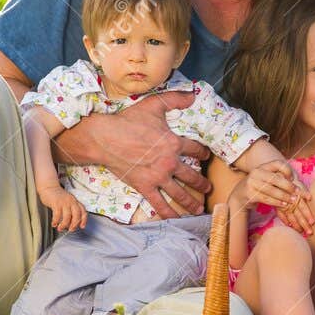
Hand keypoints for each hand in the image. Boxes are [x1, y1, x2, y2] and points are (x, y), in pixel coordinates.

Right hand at [40, 185, 87, 232]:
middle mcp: (71, 201)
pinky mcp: (56, 203)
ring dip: (64, 224)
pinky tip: (54, 224)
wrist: (49, 187)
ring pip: (67, 216)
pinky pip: (57, 214)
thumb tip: (70, 223)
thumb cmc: (57, 196)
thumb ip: (70, 210)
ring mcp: (64, 202)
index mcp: (75, 201)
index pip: (83, 211)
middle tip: (70, 229)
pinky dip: (56, 221)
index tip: (82, 226)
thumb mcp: (67, 201)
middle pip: (77, 214)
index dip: (84, 220)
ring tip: (60, 228)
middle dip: (74, 224)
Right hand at [66, 91, 210, 217]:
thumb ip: (175, 99)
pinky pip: (159, 204)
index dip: (203, 153)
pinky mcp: (145, 187)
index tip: (206, 156)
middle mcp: (169, 163)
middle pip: (192, 175)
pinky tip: (176, 219)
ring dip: (191, 201)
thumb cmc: (129, 121)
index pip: (195, 150)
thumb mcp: (154, 105)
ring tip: (198, 208)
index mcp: (174, 143)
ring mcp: (158, 177)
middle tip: (208, 188)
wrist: (106, 138)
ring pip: (180, 193)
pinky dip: (168, 213)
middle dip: (202, 182)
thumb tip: (194, 95)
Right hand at [246, 161, 314, 234]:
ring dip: (284, 196)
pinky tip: (284, 204)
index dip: (287, 170)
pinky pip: (266, 198)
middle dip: (288, 186)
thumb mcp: (267, 179)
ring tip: (293, 200)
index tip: (293, 178)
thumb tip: (299, 184)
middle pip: (275, 178)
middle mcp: (257, 172)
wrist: (240, 195)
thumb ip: (279, 178)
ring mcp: (252, 182)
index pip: (277, 163)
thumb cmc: (259, 187)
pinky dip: (276, 202)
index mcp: (263, 166)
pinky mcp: (249, 193)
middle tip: (298, 192)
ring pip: (271, 190)